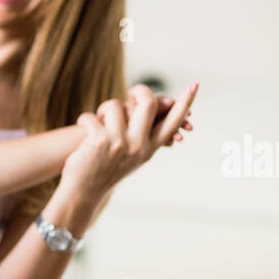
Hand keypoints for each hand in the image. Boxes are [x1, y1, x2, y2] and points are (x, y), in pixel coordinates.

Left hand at [59, 82, 197, 202]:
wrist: (83, 193)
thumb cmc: (105, 170)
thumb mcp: (131, 155)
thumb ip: (142, 134)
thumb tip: (160, 105)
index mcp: (149, 149)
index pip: (172, 122)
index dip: (184, 103)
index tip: (195, 85)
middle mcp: (138, 146)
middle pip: (148, 104)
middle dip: (139, 91)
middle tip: (130, 91)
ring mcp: (119, 143)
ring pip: (115, 105)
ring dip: (103, 108)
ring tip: (97, 119)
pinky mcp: (99, 141)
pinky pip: (92, 115)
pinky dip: (84, 119)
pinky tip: (83, 127)